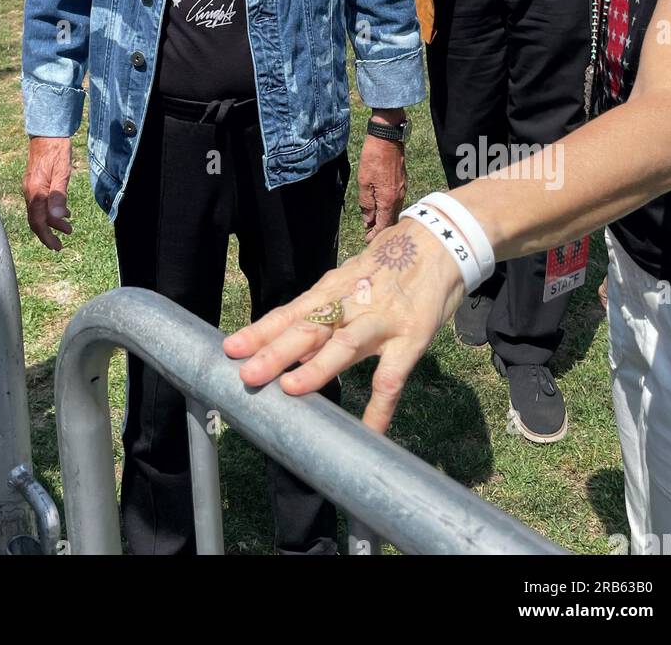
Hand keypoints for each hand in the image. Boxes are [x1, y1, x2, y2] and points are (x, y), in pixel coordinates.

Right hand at [22, 137, 72, 249]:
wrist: (47, 132)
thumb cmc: (56, 150)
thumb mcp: (62, 172)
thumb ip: (58, 195)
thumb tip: (57, 217)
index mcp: (36, 192)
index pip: (38, 221)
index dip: (46, 236)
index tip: (57, 247)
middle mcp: (30, 191)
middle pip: (36, 220)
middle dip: (48, 233)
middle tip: (61, 244)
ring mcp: (31, 187)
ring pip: (38, 211)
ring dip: (52, 222)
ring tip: (68, 228)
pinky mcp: (34, 182)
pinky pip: (40, 202)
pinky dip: (50, 211)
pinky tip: (63, 212)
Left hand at [223, 220, 465, 433]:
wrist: (440, 241)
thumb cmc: (389, 266)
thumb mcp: (351, 280)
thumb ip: (325, 309)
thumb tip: (293, 345)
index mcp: (333, 290)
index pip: (290, 313)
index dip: (260, 331)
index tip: (230, 349)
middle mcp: (351, 304)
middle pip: (309, 328)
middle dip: (275, 351)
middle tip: (245, 373)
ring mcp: (381, 321)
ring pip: (345, 345)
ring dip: (317, 368)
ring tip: (290, 389)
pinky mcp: (411, 337)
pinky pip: (393, 376)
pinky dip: (381, 405)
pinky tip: (370, 430)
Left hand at [357, 134, 406, 235]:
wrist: (387, 137)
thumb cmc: (373, 158)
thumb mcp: (364, 182)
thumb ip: (366, 203)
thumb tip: (368, 220)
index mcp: (389, 199)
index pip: (384, 224)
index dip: (376, 234)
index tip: (367, 240)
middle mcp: (399, 197)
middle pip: (391, 219)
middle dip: (380, 228)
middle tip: (369, 235)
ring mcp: (402, 189)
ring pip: (394, 210)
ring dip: (384, 218)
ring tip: (372, 223)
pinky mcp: (402, 182)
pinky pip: (395, 201)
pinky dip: (388, 208)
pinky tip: (380, 207)